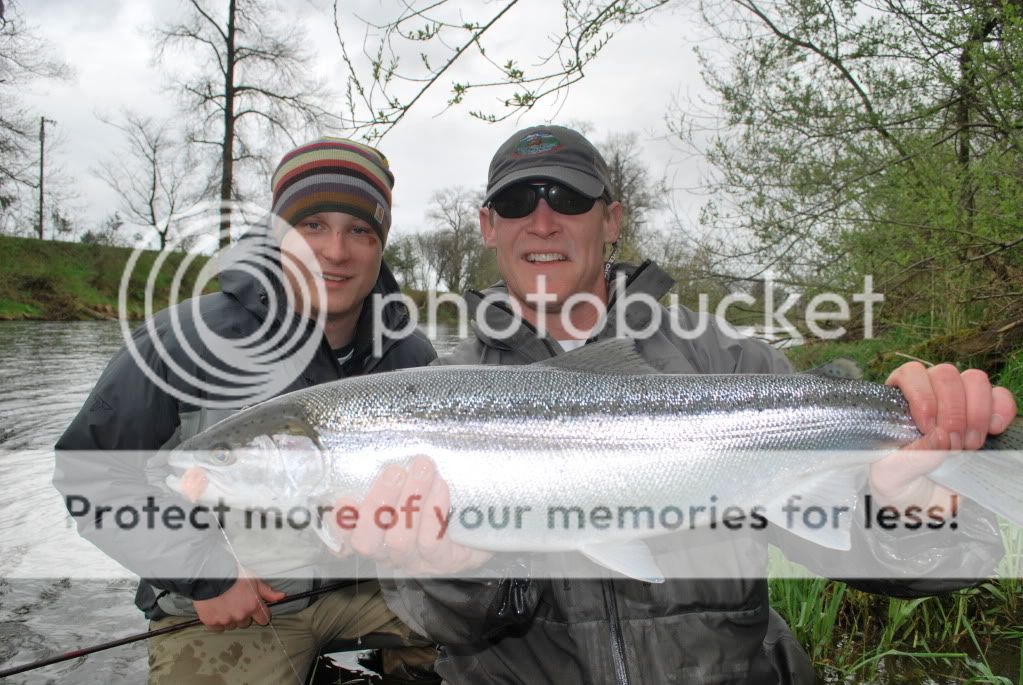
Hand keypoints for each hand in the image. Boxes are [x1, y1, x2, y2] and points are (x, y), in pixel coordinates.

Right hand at [192, 568, 285, 630]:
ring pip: (232, 625)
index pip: (264, 619)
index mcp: (254, 605)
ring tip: (224, 604)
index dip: (261, 614)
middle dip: (243, 615)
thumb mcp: (254, 579)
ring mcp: (226, 620)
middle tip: (236, 603)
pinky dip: (217, 621)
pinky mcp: (212, 622)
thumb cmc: (233, 574)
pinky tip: (216, 610)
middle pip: (246, 622)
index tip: (256, 610)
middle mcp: (241, 615)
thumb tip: (281, 597)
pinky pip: (217, 627)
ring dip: (230, 618)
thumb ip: (267, 591)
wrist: (208, 574)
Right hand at [330, 456, 491, 574]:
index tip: (344, 497)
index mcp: (377, 535)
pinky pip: (432, 542)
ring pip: (400, 540)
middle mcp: (391, 554)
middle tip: (395, 471)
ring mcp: (417, 562)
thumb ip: (396, 477)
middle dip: (377, 503)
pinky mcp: (444, 563)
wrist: (486, 525)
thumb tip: (388, 447)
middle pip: (367, 542)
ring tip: (423, 468)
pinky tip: (441, 487)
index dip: (341, 521)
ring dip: (410, 500)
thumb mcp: (415, 486)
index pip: (347, 535)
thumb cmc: (442, 499)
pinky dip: (433, 511)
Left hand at [869, 362, 1016, 508]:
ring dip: (975, 413)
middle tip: (951, 445)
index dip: (923, 395)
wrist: (925, 502)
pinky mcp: (985, 412)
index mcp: (897, 399)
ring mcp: (958, 400)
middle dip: (952, 411)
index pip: (910, 373)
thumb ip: (904, 461)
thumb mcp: (888, 478)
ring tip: (968, 445)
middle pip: (945, 375)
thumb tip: (938, 438)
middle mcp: (927, 391)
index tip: (927, 427)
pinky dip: (1001, 411)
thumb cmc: (899, 483)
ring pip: (974, 380)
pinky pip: (1000, 396)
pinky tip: (993, 431)